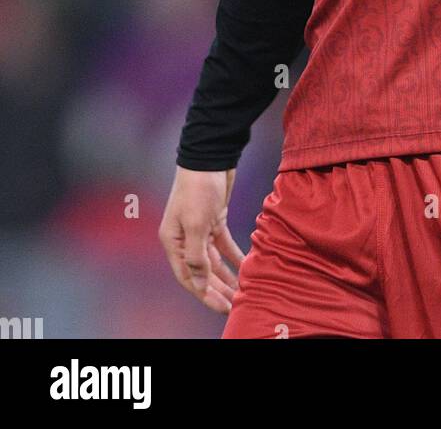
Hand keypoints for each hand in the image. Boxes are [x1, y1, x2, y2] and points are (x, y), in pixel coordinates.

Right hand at [159, 166, 244, 314]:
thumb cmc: (198, 188)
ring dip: (227, 275)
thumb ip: (196, 256)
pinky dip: (233, 255)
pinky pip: (224, 244)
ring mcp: (199, 229)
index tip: (222, 307)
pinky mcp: (214, 219)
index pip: (188, 276)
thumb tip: (199, 283)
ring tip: (241, 291)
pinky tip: (245, 266)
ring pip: (214, 260)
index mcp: (172, 242)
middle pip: (201, 271)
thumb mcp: (196, 224)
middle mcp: (184, 238)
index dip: (204, 294)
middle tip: (235, 304)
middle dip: (217, 288)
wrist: (210, 155)